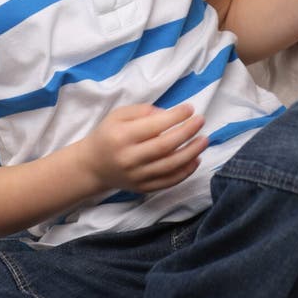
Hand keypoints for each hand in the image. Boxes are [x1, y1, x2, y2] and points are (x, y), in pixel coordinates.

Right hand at [79, 103, 207, 193]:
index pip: (154, 126)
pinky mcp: (143, 188)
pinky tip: (195, 159)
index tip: (190, 108)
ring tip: (204, 140)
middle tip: (201, 121)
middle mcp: (129, 158)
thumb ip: (142, 111)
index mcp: (122, 136)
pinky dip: (185, 172)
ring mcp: (137, 176)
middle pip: (165, 146)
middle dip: (187, 132)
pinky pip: (168, 182)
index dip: (175, 117)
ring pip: (169, 166)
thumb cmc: (108, 135)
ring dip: (191, 153)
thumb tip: (169, 114)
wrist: (93, 166)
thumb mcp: (119, 115)